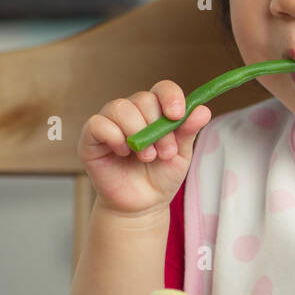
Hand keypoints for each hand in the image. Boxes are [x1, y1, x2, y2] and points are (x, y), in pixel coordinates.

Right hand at [79, 81, 211, 216]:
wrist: (142, 205)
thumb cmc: (161, 176)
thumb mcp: (181, 155)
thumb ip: (188, 131)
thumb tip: (203, 109)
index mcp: (156, 111)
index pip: (162, 89)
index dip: (171, 97)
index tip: (177, 115)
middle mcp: (132, 111)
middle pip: (143, 99)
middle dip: (157, 126)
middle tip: (165, 152)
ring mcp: (110, 123)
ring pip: (120, 108)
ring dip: (137, 133)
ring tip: (148, 157)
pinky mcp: (91, 138)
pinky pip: (97, 124)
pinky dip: (114, 137)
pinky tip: (123, 153)